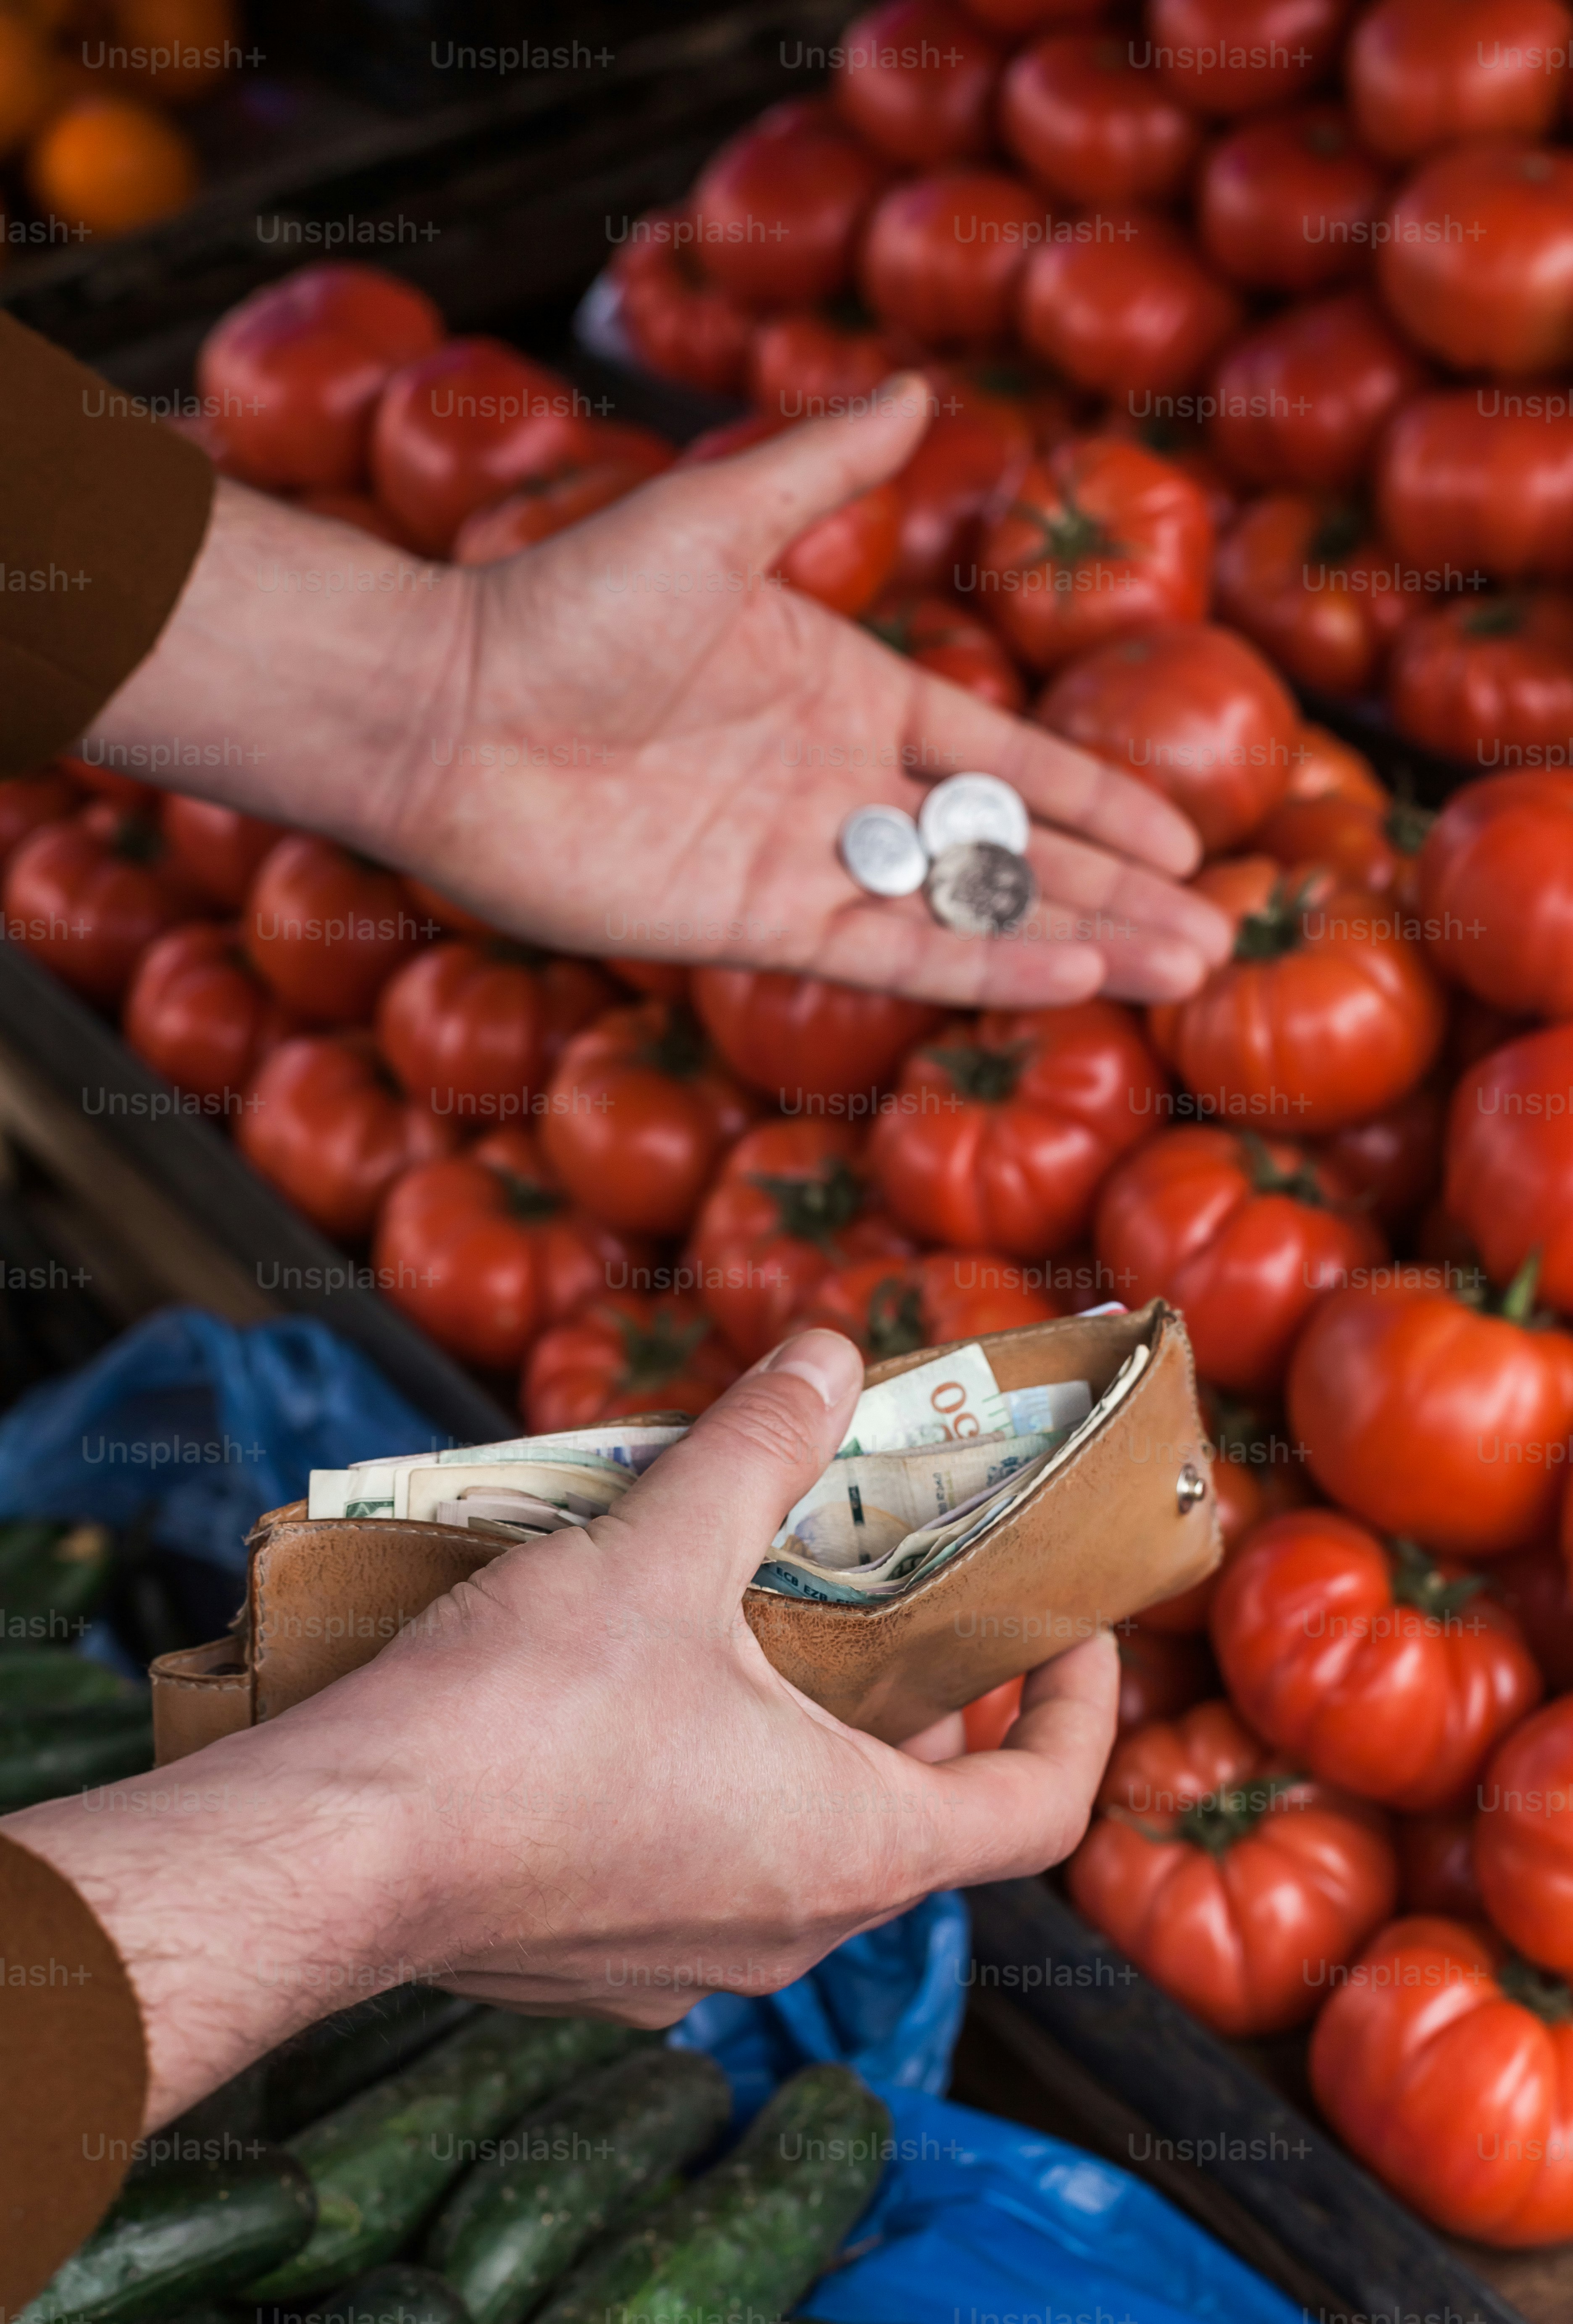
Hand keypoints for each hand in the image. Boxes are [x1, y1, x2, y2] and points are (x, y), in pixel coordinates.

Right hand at [6, 1329, 1116, 2125]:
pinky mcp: (600, 1964)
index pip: (1042, 1809)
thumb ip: (760, 1445)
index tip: (1069, 1637)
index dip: (1082, 1715)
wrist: (339, 1851)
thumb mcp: (662, 1547)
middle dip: (924, 1705)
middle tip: (895, 1599)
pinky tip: (646, 1703)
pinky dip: (717, 1790)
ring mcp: (690, 1963)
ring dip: (814, 1744)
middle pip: (920, 1818)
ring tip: (768, 1630)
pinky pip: (703, 1875)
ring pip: (805, 1846)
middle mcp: (791, 1929)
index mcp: (852, 1847)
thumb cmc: (522, 1714)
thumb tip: (828, 1353)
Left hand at [92, 382, 1230, 1005]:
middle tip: (1213, 931)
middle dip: (1113, 891)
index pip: (1005, 761)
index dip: (1095, 800)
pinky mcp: (752, 928)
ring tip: (1183, 969)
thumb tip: (914, 390)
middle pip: (1008, 854)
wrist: (450, 708)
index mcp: (847, 693)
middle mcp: (839, 788)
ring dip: (1077, 943)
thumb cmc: (565, 605)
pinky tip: (1073, 979)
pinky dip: (982, 969)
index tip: (1183, 837)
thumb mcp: (714, 518)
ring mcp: (801, 864)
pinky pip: (891, 959)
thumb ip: (823, 471)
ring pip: (968, 916)